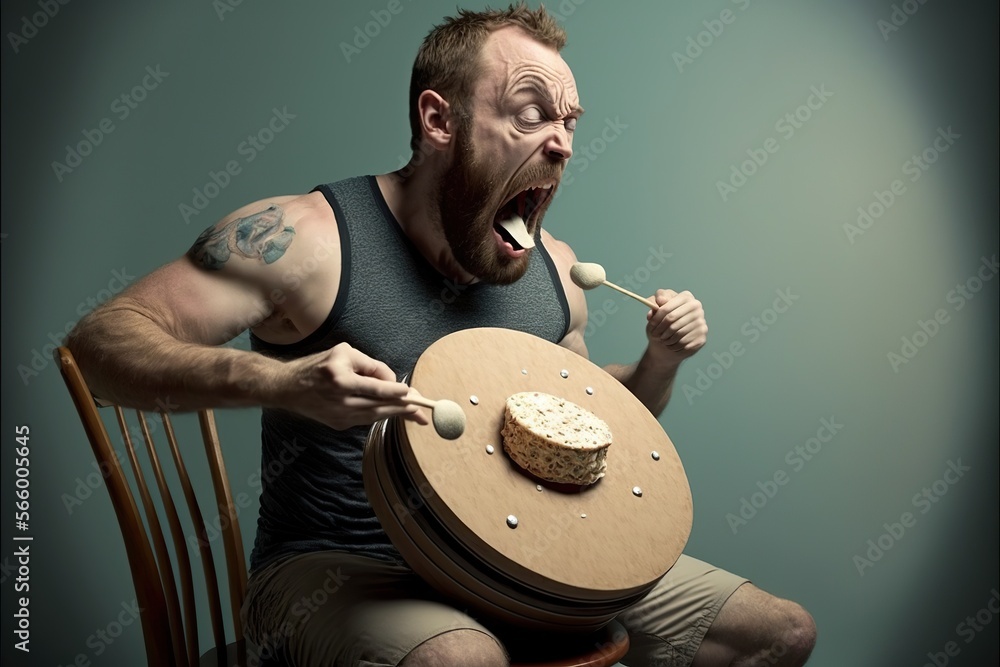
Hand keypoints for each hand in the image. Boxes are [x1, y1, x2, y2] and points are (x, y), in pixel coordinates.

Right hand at [279, 342, 428, 429]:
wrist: (287, 387)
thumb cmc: (317, 365)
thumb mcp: (343, 353)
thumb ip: (370, 365)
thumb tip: (392, 381)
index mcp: (340, 379)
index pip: (375, 388)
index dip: (395, 392)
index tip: (411, 394)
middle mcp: (339, 400)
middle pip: (378, 407)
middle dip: (403, 409)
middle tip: (422, 411)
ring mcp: (338, 416)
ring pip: (374, 416)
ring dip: (395, 415)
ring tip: (415, 414)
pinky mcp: (337, 425)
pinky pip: (365, 420)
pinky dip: (379, 416)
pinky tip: (393, 413)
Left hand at [645, 289, 706, 364]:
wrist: (671, 339)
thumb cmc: (662, 322)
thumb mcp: (655, 310)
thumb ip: (653, 302)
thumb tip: (660, 300)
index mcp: (686, 297)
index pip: (667, 307)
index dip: (656, 317)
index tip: (651, 323)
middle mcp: (697, 307)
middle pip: (672, 319)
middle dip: (660, 328)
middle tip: (654, 334)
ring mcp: (701, 322)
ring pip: (678, 333)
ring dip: (666, 338)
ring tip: (662, 339)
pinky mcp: (702, 337)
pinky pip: (684, 343)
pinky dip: (673, 346)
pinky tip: (671, 345)